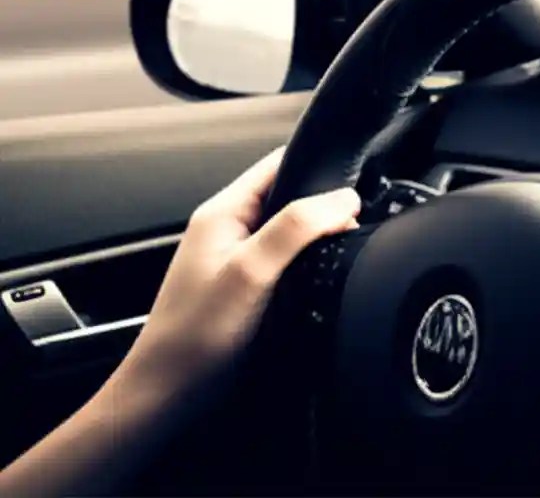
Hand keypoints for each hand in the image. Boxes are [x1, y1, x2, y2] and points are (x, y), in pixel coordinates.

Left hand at [117, 147, 360, 398]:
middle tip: (350, 231)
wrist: (171, 392)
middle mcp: (229, 230)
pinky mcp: (247, 288)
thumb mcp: (251, 270)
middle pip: (290, 197)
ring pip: (292, 232)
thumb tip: (343, 198)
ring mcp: (237, 260)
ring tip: (339, 254)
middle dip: (325, 209)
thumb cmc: (195, 335)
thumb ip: (296, 227)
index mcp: (222, 211)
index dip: (319, 169)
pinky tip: (321, 281)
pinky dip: (309, 266)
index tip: (352, 189)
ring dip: (318, 239)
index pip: (278, 164)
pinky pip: (288, 263)